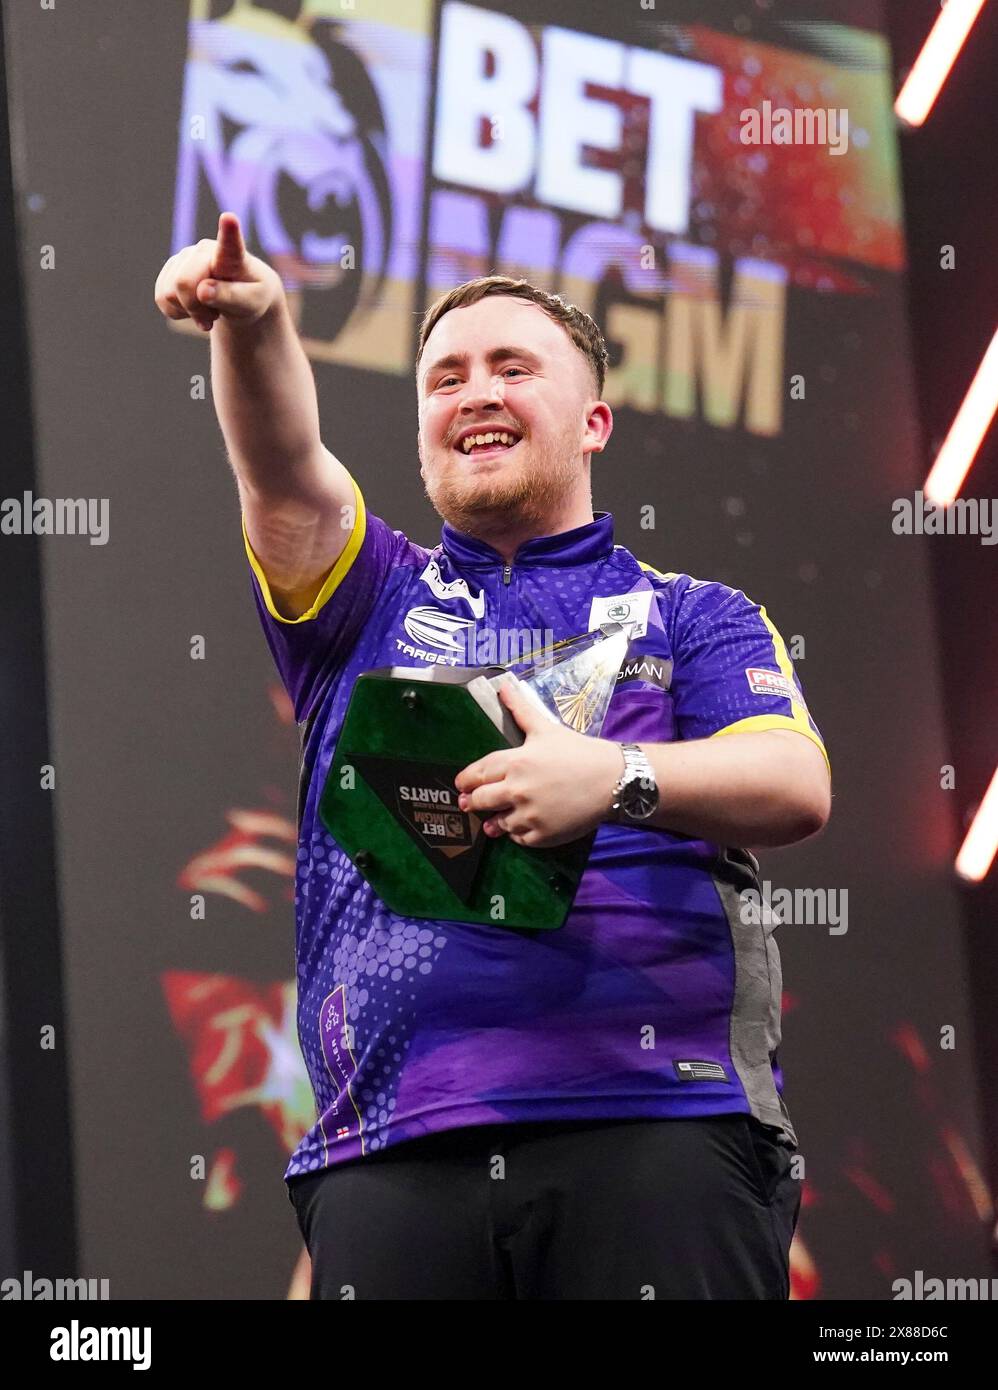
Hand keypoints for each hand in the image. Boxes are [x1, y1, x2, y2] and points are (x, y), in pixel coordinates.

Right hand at [153, 211, 282, 332]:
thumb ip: (230, 297)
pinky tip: (195, 307)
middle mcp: (204, 250)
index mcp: (232, 256)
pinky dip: (178, 312)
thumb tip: (202, 291)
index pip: (230, 244)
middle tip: (216, 315)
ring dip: (189, 311)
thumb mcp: (251, 302)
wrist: (242, 297)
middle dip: (195, 307)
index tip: (229, 218)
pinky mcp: (169, 271)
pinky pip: (162, 299)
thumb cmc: (251, 296)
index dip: (228, 232)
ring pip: (169, 294)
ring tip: (210, 309)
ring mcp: (183, 258)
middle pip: (183, 282)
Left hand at [453, 680, 623, 847]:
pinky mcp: (543, 835)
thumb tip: (502, 686)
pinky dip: (517, 834)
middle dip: (473, 802)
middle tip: (471, 803)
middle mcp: (517, 790)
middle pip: (480, 801)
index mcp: (515, 762)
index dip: (465, 781)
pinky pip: (518, 839)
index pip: (476, 774)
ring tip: (494, 821)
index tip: (462, 784)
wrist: (613, 779)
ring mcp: (530, 815)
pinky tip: (521, 826)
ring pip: (497, 824)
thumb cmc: (579, 752)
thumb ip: (520, 709)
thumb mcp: (546, 728)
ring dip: (494, 822)